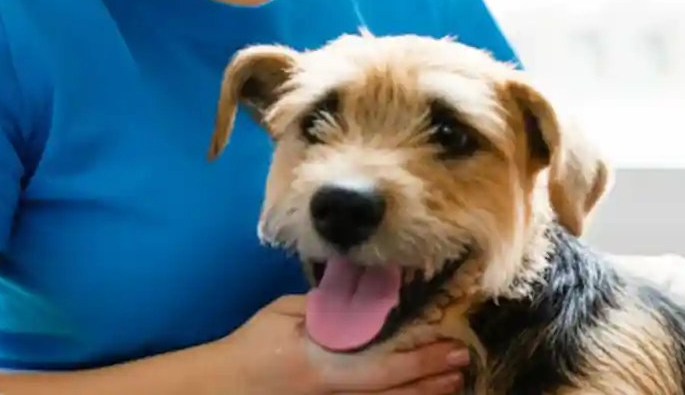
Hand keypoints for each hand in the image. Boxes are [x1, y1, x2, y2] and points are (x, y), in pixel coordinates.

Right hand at [220, 295, 469, 394]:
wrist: (223, 387)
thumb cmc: (251, 347)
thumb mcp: (284, 316)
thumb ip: (323, 309)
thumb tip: (361, 300)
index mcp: (323, 367)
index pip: (383, 366)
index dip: (420, 359)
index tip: (450, 346)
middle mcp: (334, 394)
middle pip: (394, 393)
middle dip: (431, 378)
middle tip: (461, 362)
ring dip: (422, 393)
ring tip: (451, 380)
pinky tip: (415, 392)